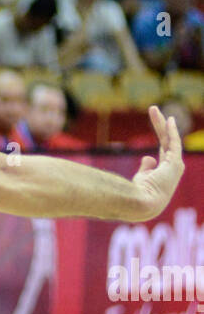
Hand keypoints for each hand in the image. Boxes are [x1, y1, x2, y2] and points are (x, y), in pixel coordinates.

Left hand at [131, 105, 183, 219]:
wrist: (142, 204)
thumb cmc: (138, 195)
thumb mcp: (141, 179)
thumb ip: (145, 168)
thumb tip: (148, 157)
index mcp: (164, 174)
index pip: (164, 150)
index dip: (163, 136)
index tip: (161, 124)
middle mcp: (172, 169)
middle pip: (166, 141)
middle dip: (160, 125)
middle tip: (153, 110)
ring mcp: (175, 167)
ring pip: (168, 139)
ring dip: (161, 123)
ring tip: (152, 109)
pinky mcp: (175, 164)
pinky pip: (174, 143)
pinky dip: (171, 130)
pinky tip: (168, 119)